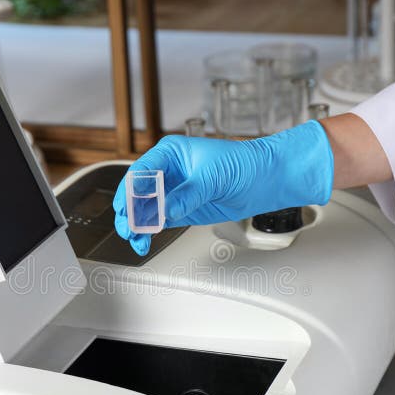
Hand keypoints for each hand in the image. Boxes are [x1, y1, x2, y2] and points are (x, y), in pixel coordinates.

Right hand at [112, 120, 333, 254]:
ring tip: (135, 239)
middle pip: (137, 193)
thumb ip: (187, 194)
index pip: (141, 172)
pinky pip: (159, 221)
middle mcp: (168, 172)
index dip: (132, 192)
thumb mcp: (212, 176)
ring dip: (137, 226)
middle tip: (128, 228)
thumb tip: (166, 210)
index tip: (130, 209)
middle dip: (130, 212)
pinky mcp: (181, 210)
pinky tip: (144, 241)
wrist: (266, 179)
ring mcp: (174, 192)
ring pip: (145, 211)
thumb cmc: (244, 163)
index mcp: (170, 154)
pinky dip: (150, 232)